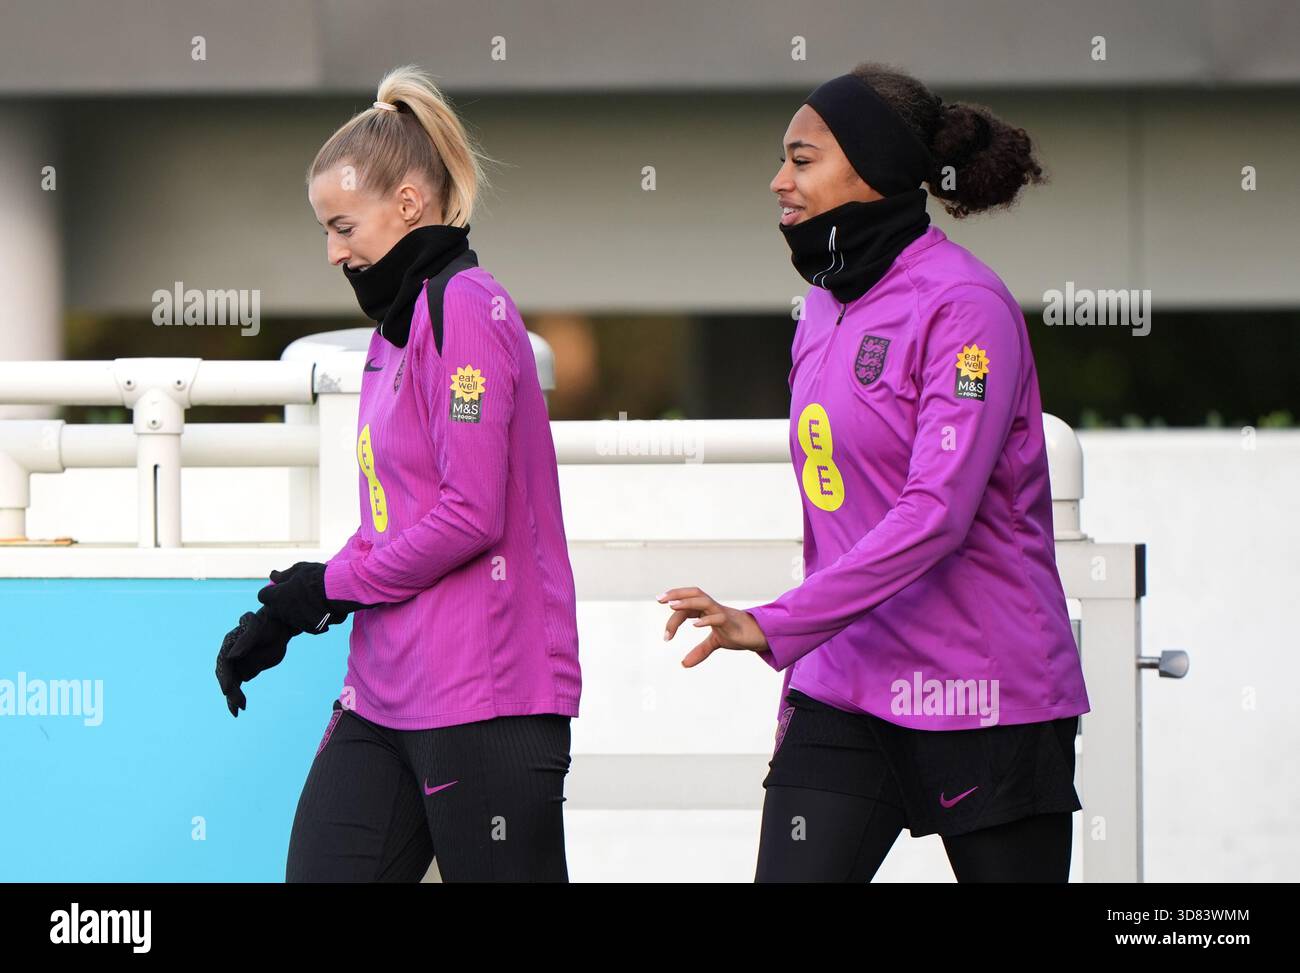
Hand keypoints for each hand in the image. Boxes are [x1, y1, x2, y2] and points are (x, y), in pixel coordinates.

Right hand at [215, 607, 299, 717]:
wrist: (280, 629)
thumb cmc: (267, 624)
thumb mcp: (257, 628)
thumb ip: (246, 640)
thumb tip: (231, 656)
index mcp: (229, 643)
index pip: (224, 662)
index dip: (225, 676)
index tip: (227, 689)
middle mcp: (230, 655)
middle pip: (227, 675)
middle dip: (231, 690)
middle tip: (238, 703)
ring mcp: (237, 664)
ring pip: (232, 683)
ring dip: (233, 697)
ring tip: (239, 709)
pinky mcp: (246, 671)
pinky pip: (238, 686)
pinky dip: (237, 698)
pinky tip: (239, 710)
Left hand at [256, 561, 370, 634]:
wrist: (339, 592)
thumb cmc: (317, 577)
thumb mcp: (299, 570)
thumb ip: (283, 575)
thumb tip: (272, 576)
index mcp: (277, 597)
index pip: (262, 596)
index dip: (270, 591)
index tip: (279, 587)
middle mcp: (284, 612)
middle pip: (274, 610)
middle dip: (280, 603)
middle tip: (294, 594)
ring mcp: (297, 622)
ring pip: (290, 618)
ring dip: (296, 611)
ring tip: (311, 600)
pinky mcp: (311, 629)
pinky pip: (306, 624)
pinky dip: (310, 618)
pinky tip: (320, 609)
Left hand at [657, 586, 769, 667]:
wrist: (760, 636)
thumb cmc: (737, 634)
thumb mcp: (715, 642)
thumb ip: (700, 650)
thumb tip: (683, 664)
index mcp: (707, 610)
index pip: (688, 605)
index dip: (674, 607)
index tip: (661, 612)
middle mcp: (713, 608)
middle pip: (694, 594)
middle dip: (677, 594)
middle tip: (660, 600)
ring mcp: (722, 613)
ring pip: (703, 601)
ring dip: (687, 602)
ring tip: (671, 606)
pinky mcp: (731, 622)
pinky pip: (718, 617)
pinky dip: (706, 620)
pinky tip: (694, 625)